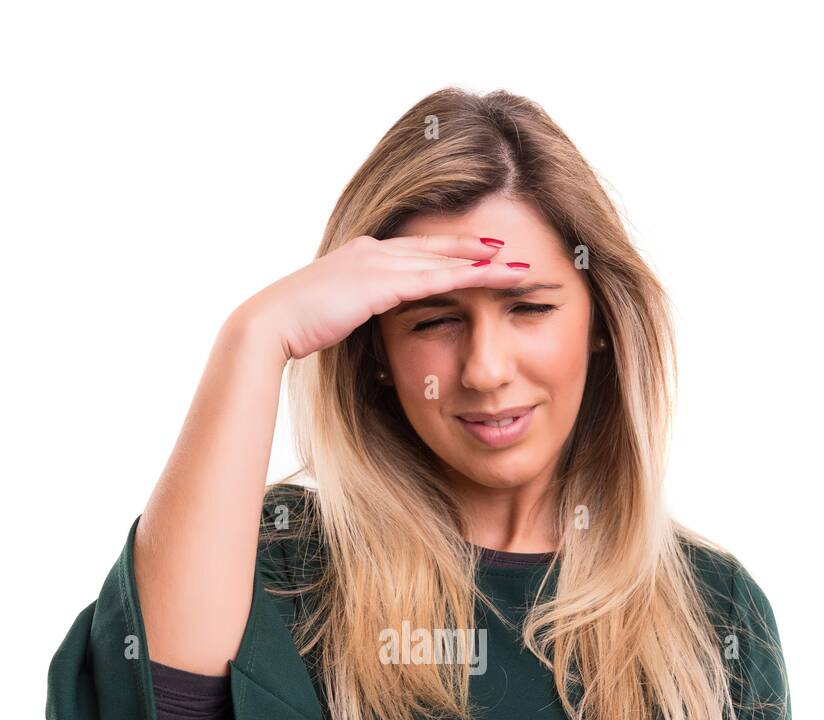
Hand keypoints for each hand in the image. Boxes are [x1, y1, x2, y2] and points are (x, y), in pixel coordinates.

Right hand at [233, 234, 529, 362]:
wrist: (270, 325)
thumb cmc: (293, 330)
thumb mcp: (331, 318)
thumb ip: (354, 316)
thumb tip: (365, 330)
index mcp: (361, 257)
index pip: (413, 251)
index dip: (446, 251)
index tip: (475, 253)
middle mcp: (373, 251)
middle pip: (434, 247)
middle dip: (472, 247)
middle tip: (506, 247)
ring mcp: (377, 262)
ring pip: (441, 259)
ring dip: (480, 261)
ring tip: (513, 263)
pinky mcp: (380, 282)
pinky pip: (433, 278)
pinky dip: (465, 276)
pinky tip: (490, 277)